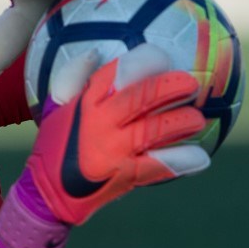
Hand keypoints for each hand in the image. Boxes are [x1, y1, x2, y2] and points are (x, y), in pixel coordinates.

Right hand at [23, 45, 209, 225]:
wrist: (48, 194)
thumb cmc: (55, 147)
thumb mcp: (55, 109)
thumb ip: (73, 80)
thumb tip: (94, 53)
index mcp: (85, 104)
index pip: (115, 74)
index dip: (142, 61)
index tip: (161, 56)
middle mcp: (99, 124)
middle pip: (141, 97)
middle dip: (170, 87)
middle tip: (191, 84)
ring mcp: (113, 151)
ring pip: (153, 130)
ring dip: (180, 122)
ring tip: (197, 119)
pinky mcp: (124, 177)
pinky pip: (158, 166)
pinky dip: (180, 162)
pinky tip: (200, 158)